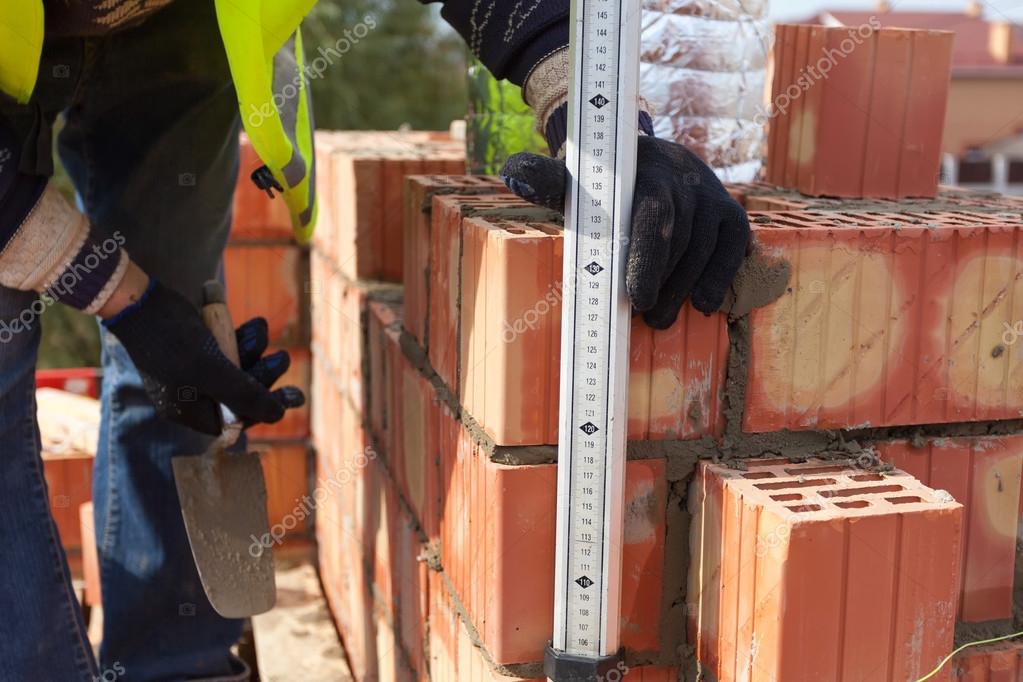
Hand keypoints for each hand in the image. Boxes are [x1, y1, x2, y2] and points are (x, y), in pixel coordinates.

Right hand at [103, 277, 303, 434]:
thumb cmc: (173, 336)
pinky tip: (255, 324)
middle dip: (262, 375)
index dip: (259, 409)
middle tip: (283, 358)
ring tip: (261, 329)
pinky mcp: (197, 347)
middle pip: (238, 393)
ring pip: (236, 367)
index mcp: (187, 410)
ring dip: (254, 349)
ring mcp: (193, 369)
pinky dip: (242, 337)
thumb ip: (244, 395)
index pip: (233, 421)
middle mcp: (190, 394)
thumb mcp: (212, 369)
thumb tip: (278, 415)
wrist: (139, 296)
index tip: (284, 395)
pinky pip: (228, 348)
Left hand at [500, 135, 750, 328]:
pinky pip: (732, 249)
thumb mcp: (575, 178)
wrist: (649, 160)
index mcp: (646, 170)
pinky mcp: (731, 213)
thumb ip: (547, 179)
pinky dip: (718, 278)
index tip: (635, 297)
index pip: (653, 215)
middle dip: (662, 283)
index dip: (646, 257)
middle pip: (679, 241)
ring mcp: (712, 196)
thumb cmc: (605, 181)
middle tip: (644, 318)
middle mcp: (685, 179)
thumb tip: (514, 170)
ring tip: (660, 319)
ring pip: (703, 250)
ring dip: (683, 289)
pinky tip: (703, 306)